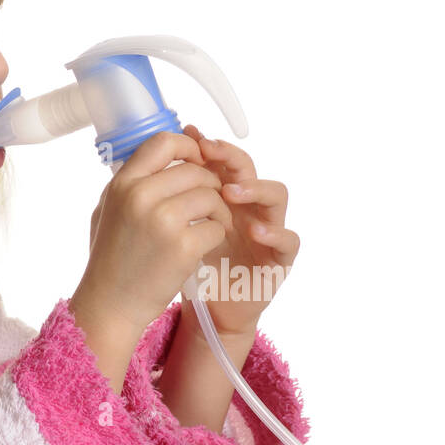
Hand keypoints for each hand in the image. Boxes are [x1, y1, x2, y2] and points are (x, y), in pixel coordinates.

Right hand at [79, 131, 233, 337]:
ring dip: (218, 210)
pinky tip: (204, 245)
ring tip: (209, 224)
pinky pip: (216, 226)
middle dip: (210, 184)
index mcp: (123, 183)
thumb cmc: (110, 256)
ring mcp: (163, 221)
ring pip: (211, 196)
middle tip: (210, 201)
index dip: (188, 146)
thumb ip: (131, 181)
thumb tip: (160, 157)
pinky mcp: (183, 247)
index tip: (198, 158)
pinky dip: (217, 235)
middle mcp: (141, 196)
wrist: (111, 302)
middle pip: (194, 170)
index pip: (163, 141)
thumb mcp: (109, 208)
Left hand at [179, 124, 299, 336]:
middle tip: (209, 151)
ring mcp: (268, 229)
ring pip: (276, 195)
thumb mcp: (178, 227)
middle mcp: (249, 206)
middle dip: (230, 156)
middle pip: (249, 169)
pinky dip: (275, 232)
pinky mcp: (280, 258)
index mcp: (224, 195)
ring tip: (230, 192)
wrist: (207, 309)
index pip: (223, 159)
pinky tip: (255, 230)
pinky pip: (289, 239)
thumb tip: (154, 157)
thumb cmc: (191, 264)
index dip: (211, 145)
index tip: (192, 135)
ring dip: (255, 188)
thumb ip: (173, 197)